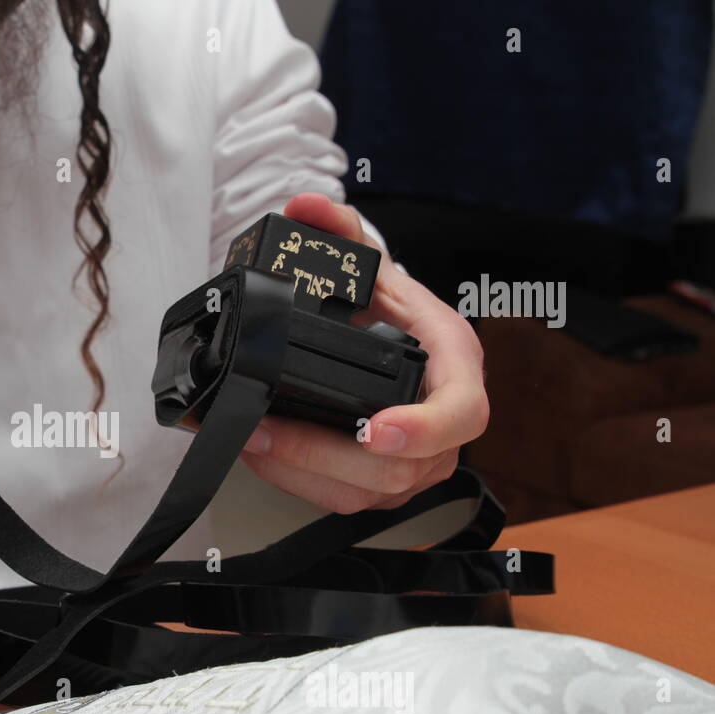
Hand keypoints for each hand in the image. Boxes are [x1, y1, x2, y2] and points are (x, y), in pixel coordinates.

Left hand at [237, 192, 488, 512]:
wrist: (393, 347)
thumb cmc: (392, 316)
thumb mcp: (374, 270)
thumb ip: (341, 234)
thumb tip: (307, 209)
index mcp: (454, 366)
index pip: (461, 411)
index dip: (424, 428)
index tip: (377, 432)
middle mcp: (443, 424)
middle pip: (401, 466)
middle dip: (324, 452)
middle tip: (268, 430)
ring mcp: (417, 463)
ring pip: (367, 492)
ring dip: (302, 470)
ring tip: (255, 439)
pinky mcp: (384, 487)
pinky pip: (344, 501)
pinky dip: (299, 481)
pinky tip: (265, 456)